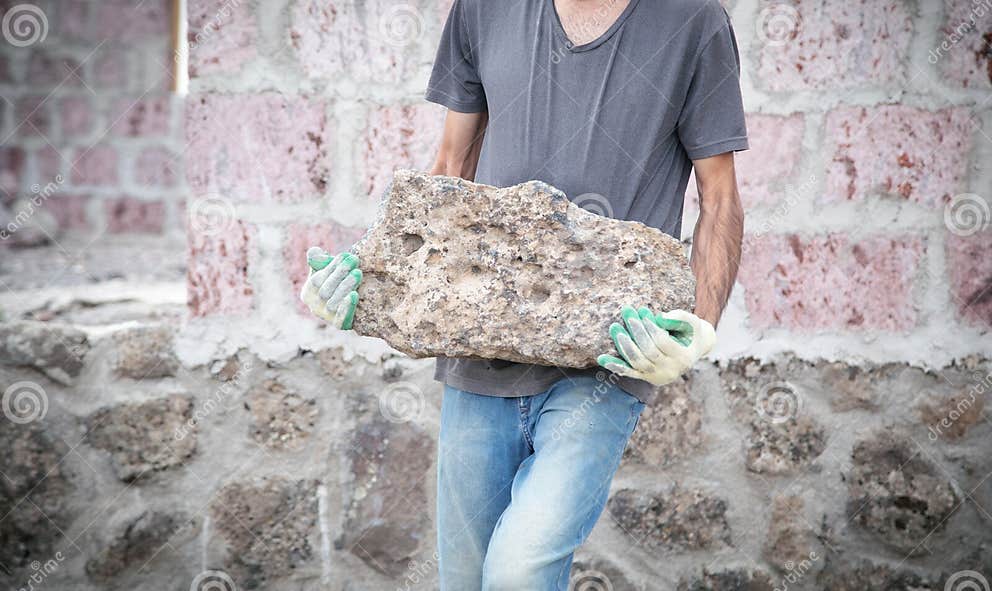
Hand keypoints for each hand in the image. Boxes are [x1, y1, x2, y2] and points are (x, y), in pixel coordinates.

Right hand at [300, 246, 361, 328]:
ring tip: (358, 273)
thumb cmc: (338, 282)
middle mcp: (314, 307)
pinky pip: (340, 319)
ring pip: (333, 303)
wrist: (356, 304)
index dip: (331, 267)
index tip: (345, 255)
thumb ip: (318, 260)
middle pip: (325, 291)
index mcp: (308, 293)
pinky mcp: (339, 325)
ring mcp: (326, 318)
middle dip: (340, 273)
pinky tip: (354, 295)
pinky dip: (346, 307)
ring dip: (345, 286)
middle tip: (354, 260)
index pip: (317, 279)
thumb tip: (314, 253)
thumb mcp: (325, 270)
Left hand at [596, 306, 715, 386]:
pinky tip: (602, 358)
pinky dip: (614, 365)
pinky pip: (628, 372)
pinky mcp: (646, 378)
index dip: (650, 326)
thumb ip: (678, 318)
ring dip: (623, 344)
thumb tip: (659, 318)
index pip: (662, 342)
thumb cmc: (690, 331)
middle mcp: (670, 371)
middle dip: (636, 331)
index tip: (641, 311)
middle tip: (627, 312)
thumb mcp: (691, 321)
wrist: (692, 350)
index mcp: (683, 358)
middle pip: (648, 352)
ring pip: (636, 362)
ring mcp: (656, 377)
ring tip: (615, 326)